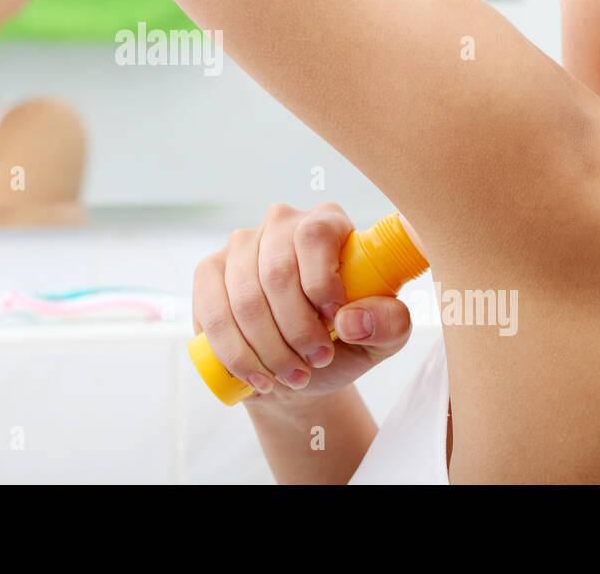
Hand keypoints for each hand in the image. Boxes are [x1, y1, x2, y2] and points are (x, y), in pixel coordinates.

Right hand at [192, 202, 413, 406]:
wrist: (298, 367)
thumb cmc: (345, 342)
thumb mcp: (383, 338)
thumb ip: (390, 324)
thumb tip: (352, 319)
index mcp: (327, 223)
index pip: (315, 235)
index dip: (322, 283)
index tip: (335, 324)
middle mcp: (281, 223)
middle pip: (277, 272)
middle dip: (297, 331)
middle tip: (316, 362)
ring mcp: (240, 244)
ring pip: (245, 299)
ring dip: (269, 349)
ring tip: (293, 376)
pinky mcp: (208, 271)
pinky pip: (213, 313)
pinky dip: (236, 353)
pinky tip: (258, 375)